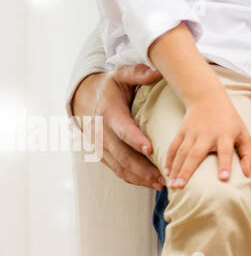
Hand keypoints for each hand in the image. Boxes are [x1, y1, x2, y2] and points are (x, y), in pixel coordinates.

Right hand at [71, 65, 165, 190]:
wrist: (83, 97)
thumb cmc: (109, 85)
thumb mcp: (120, 75)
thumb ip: (137, 73)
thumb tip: (156, 71)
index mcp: (108, 112)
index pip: (121, 128)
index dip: (134, 139)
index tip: (150, 148)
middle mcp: (101, 132)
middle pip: (121, 154)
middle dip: (142, 167)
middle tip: (163, 175)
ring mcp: (100, 145)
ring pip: (119, 166)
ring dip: (139, 177)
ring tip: (161, 184)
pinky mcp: (102, 153)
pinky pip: (116, 169)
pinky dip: (132, 178)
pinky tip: (149, 184)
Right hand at [163, 91, 250, 188]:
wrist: (208, 99)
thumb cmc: (230, 122)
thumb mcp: (243, 134)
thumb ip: (247, 154)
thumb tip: (247, 174)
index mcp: (226, 135)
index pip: (226, 151)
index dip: (225, 164)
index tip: (223, 178)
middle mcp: (207, 134)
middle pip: (196, 153)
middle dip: (188, 171)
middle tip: (181, 187)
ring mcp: (192, 132)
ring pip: (182, 152)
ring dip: (176, 169)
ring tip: (172, 186)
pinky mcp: (182, 131)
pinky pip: (173, 147)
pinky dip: (169, 159)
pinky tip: (167, 172)